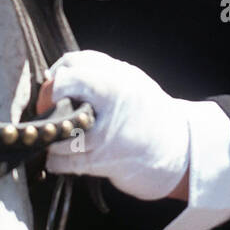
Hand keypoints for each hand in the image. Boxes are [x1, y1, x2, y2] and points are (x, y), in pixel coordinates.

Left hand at [36, 50, 190, 201]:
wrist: (178, 149)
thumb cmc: (147, 111)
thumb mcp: (131, 81)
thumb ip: (100, 70)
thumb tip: (59, 69)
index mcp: (118, 81)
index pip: (75, 66)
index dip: (59, 74)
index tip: (57, 84)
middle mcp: (111, 106)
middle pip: (61, 98)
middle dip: (50, 104)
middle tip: (52, 109)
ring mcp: (105, 136)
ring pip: (58, 133)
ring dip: (52, 136)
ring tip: (58, 135)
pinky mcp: (102, 162)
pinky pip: (63, 161)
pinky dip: (56, 160)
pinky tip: (59, 157)